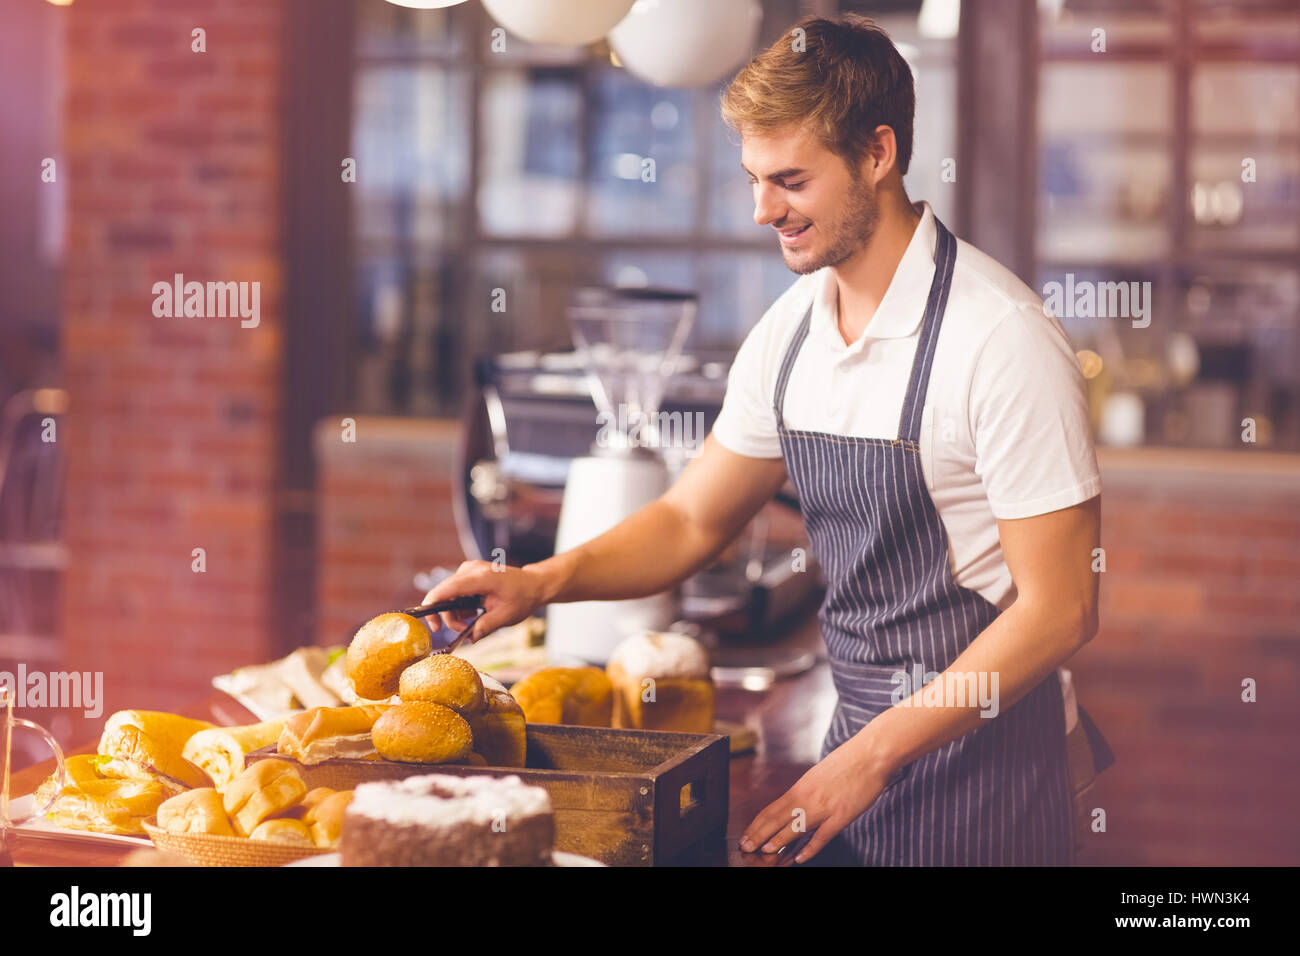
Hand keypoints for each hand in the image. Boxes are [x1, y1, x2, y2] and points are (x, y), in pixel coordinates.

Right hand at [421, 560, 550, 641]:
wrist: (534, 584)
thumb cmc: (522, 597)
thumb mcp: (506, 616)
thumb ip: (485, 627)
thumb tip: (469, 638)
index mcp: (480, 577)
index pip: (445, 589)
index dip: (433, 607)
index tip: (434, 626)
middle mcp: (471, 569)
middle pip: (444, 594)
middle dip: (449, 616)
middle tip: (464, 631)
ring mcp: (470, 569)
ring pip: (449, 594)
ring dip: (455, 612)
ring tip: (472, 623)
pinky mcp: (470, 573)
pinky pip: (455, 591)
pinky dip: (460, 605)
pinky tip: (473, 612)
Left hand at [738, 733, 893, 863]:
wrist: (870, 754)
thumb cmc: (847, 762)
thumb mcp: (818, 775)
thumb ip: (806, 792)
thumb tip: (794, 805)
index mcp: (800, 787)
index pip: (771, 809)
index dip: (757, 824)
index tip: (746, 834)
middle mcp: (807, 797)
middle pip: (776, 818)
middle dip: (758, 834)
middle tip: (745, 846)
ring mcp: (823, 807)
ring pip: (794, 827)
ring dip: (777, 840)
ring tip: (764, 852)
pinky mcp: (841, 815)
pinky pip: (822, 836)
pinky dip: (810, 849)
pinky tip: (800, 858)